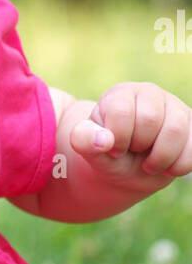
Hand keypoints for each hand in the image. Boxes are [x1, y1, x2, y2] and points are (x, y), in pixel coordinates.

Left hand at [69, 82, 191, 188]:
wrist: (128, 169)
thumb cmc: (107, 154)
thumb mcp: (88, 150)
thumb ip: (84, 140)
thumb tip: (103, 140)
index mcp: (120, 95)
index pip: (121, 111)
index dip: (118, 138)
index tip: (113, 149)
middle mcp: (150, 94)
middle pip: (150, 119)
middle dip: (138, 146)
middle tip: (132, 153)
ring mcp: (175, 108)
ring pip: (176, 130)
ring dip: (160, 158)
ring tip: (149, 165)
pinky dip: (180, 165)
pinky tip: (167, 168)